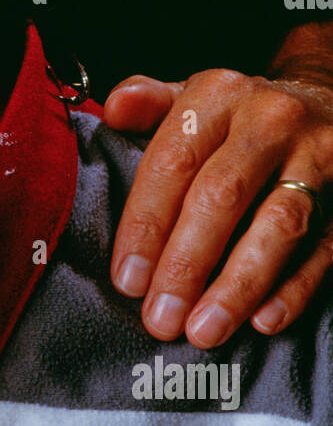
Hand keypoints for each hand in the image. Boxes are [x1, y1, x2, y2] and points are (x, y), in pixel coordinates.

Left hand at [105, 70, 332, 346]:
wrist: (330, 101)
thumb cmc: (240, 116)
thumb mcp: (194, 98)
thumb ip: (149, 103)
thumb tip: (114, 110)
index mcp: (220, 95)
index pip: (173, 162)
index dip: (146, 224)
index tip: (128, 280)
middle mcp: (271, 119)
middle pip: (222, 196)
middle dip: (186, 264)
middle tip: (161, 319)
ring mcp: (320, 155)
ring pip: (279, 224)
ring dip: (238, 285)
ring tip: (204, 330)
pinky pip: (326, 246)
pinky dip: (296, 287)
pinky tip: (264, 321)